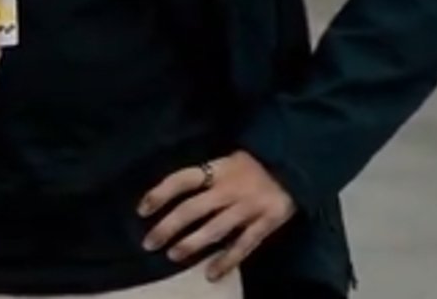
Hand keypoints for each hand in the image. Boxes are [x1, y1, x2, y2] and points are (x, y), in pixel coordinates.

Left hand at [139, 151, 296, 281]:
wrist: (295, 164)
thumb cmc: (252, 165)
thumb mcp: (226, 161)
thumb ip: (206, 177)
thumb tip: (172, 195)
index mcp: (217, 170)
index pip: (181, 180)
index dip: (159, 194)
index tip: (141, 210)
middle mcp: (229, 189)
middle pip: (192, 209)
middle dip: (168, 227)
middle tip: (149, 243)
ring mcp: (248, 207)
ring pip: (215, 229)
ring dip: (192, 244)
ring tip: (173, 256)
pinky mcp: (267, 223)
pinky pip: (244, 245)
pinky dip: (227, 261)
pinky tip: (211, 274)